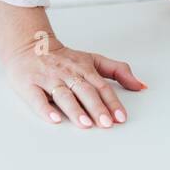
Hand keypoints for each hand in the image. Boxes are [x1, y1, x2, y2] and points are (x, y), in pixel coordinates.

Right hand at [0, 31, 145, 129]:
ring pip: (63, 95)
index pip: (102, 87)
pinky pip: (37, 98)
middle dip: (97, 108)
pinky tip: (54, 119)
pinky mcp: (29, 85)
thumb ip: (118, 71)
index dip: (112, 102)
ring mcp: (48, 79)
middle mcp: (68, 74)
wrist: (30, 45)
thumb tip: (140, 85)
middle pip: (85, 92)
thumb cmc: (64, 58)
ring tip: (85, 124)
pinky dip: (45, 109)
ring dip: (75, 110)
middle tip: (106, 124)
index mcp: (84, 69)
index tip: (121, 117)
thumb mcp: (94, 59)